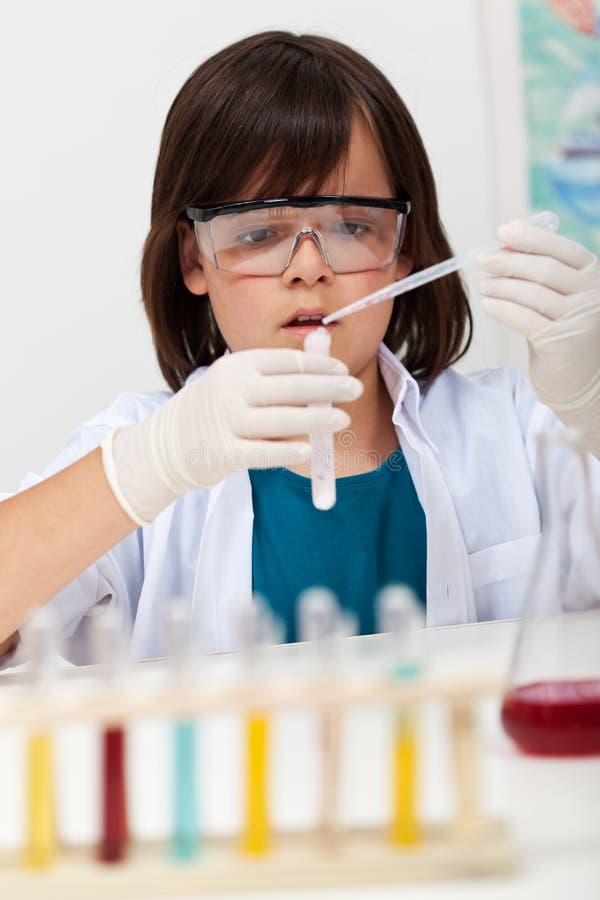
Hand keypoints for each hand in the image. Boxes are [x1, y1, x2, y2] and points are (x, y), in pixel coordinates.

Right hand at [101, 348, 362, 524]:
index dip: (319, 364)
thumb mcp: (236, 380)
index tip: (342, 369)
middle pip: (290, 386)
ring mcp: (228, 421)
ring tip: (342, 420)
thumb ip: (274, 377)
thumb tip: (324, 375)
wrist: (168, 442)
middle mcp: (233, 389)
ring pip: (282, 419)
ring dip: (316, 418)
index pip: (288, 361)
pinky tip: (310, 449)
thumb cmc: (215, 409)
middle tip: (355, 388)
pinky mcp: (224, 453)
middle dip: (328, 387)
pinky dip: (288, 450)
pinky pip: (263, 451)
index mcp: (238, 365)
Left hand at [478, 218, 599, 457]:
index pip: (563, 248)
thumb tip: (505, 245)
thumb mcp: (560, 298)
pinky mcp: (562, 342)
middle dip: (509, 261)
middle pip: (544, 269)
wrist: (581, 383)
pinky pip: (524, 319)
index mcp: (594, 276)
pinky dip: (502, 309)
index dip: (532, 238)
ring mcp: (580, 319)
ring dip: (501, 285)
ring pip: (532, 293)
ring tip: (483, 284)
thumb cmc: (565, 334)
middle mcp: (592, 295)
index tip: (503, 232)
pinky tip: (487, 304)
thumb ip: (540, 273)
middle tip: (482, 259)